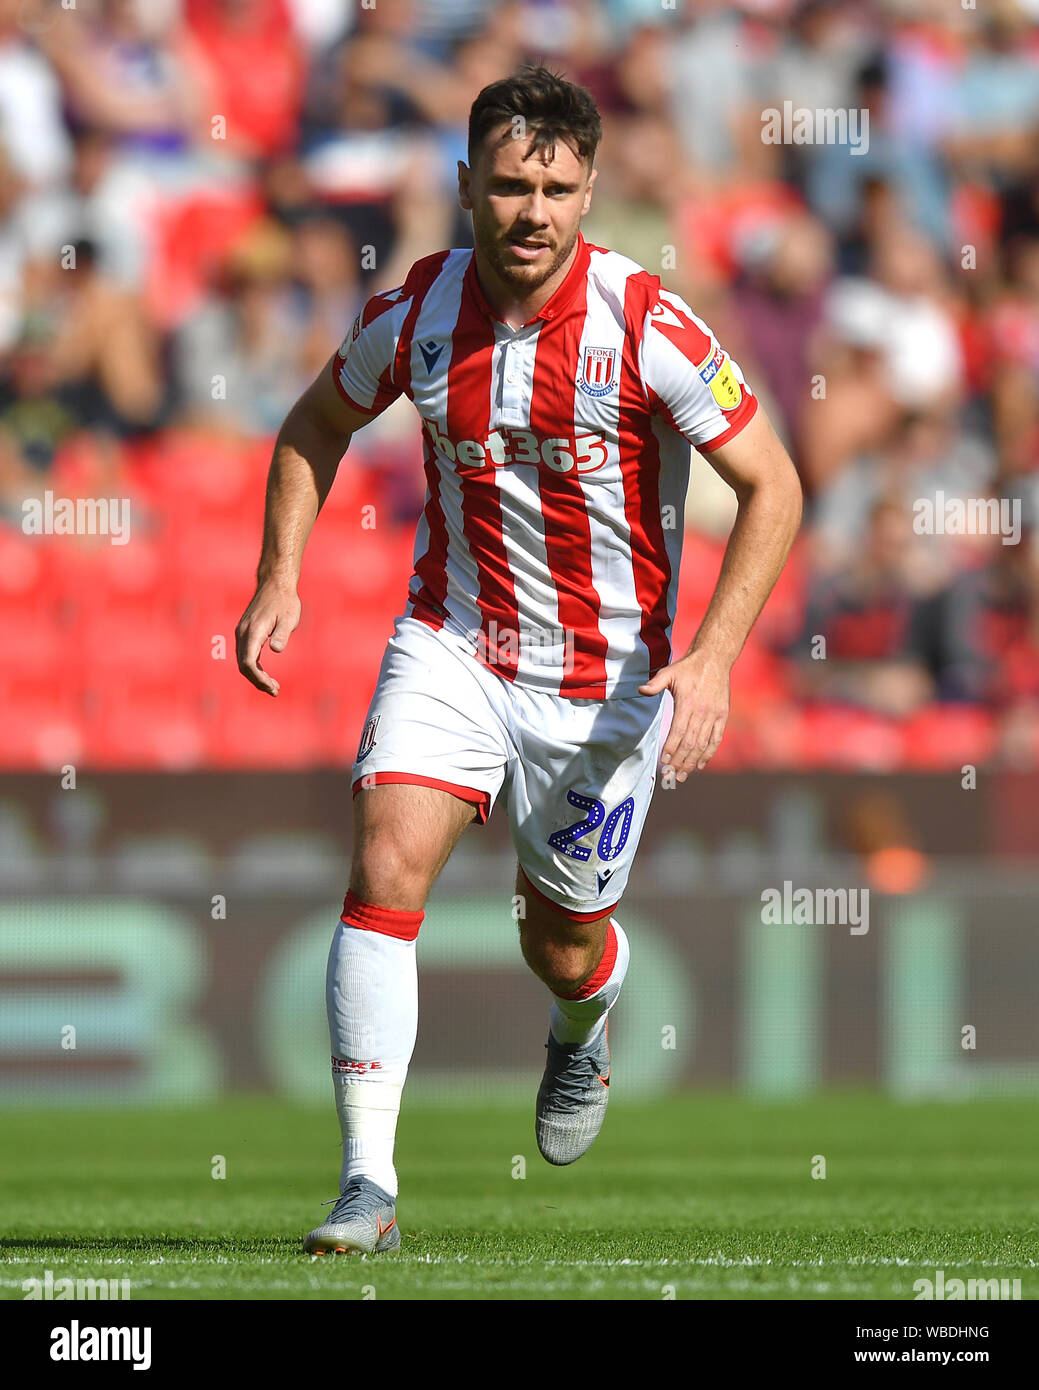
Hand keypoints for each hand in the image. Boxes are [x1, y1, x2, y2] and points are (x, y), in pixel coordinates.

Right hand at [235, 580, 300, 696]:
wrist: (275, 584)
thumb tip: (276, 649)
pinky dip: (254, 667)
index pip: (248, 662)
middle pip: (244, 665)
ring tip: (273, 686)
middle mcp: (243, 633)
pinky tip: (265, 674)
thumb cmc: (285, 601)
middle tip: (275, 691)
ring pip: (243, 661)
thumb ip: (282, 634)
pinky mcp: (245, 632)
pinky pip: (245, 655)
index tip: (273, 687)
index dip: (259, 678)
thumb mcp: (289, 617)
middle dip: (258, 681)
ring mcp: (242, 632)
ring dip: (256, 676)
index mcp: (253, 632)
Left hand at [639, 649, 729, 779]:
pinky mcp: (723, 716)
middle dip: (680, 761)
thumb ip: (655, 683)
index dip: (671, 748)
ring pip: (702, 744)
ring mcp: (714, 715)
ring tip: (682, 776)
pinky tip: (700, 764)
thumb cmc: (688, 667)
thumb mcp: (669, 672)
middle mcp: (702, 712)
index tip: (664, 761)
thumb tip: (641, 690)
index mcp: (687, 703)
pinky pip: (716, 739)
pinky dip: (708, 753)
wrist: (714, 660)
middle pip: (690, 742)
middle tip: (671, 776)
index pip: (679, 731)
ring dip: (692, 762)